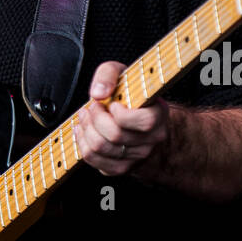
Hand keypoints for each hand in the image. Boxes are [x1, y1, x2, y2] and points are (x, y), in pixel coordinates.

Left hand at [72, 60, 169, 176]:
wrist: (137, 115)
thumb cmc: (129, 93)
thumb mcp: (122, 73)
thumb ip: (108, 74)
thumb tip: (98, 93)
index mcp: (158, 115)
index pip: (144, 122)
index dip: (121, 113)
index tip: (112, 103)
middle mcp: (152, 139)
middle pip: (116, 136)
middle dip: (96, 118)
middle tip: (92, 107)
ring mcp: (138, 156)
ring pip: (102, 149)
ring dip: (86, 130)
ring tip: (85, 116)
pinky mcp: (122, 167)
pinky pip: (96, 161)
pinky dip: (83, 144)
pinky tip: (83, 131)